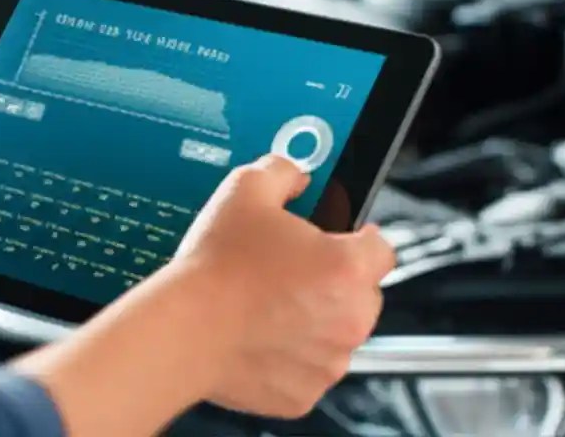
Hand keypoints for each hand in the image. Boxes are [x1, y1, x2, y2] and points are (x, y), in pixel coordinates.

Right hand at [174, 154, 394, 417]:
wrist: (183, 330)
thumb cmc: (215, 268)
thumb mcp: (247, 188)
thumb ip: (284, 171)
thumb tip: (297, 175)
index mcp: (348, 267)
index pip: (381, 247)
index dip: (359, 238)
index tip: (342, 238)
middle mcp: (349, 318)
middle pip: (361, 293)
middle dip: (334, 282)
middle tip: (290, 271)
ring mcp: (328, 361)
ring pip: (336, 334)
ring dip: (314, 321)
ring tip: (267, 304)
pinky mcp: (304, 394)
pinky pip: (308, 370)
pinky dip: (290, 357)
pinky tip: (259, 336)